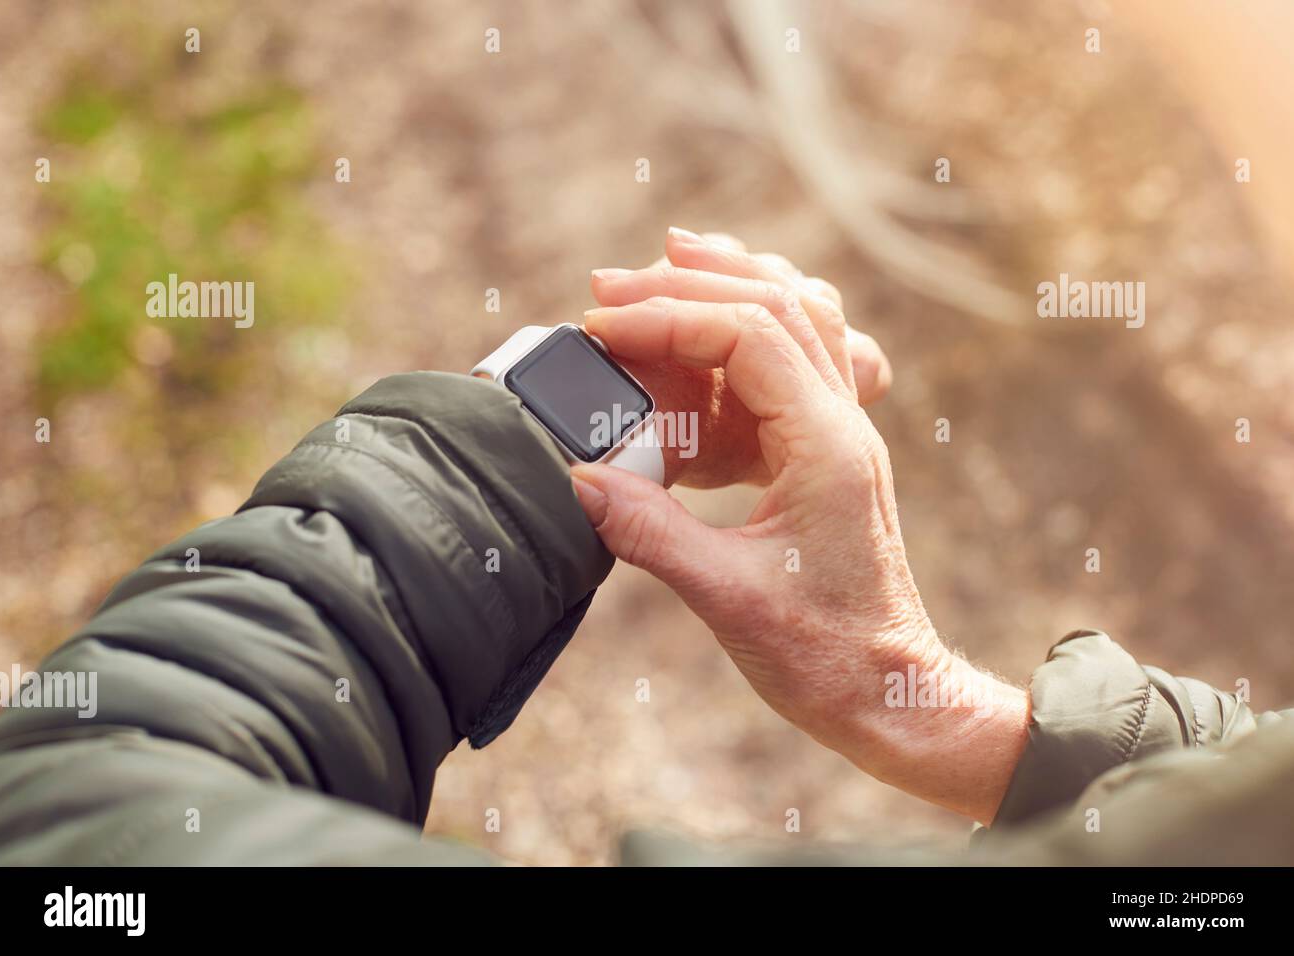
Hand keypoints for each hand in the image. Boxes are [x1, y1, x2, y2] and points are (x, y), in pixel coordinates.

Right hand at [571, 266, 1027, 823]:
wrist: (888, 695)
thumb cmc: (825, 657)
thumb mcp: (726, 597)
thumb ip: (650, 531)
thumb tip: (579, 477)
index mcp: (827, 446)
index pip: (749, 334)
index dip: (669, 318)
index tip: (603, 331)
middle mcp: (842, 425)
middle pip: (776, 302)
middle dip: (688, 284)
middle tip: (610, 287)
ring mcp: (838, 437)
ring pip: (796, 320)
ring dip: (726, 290)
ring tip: (662, 272)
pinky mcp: (823, 458)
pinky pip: (791, 367)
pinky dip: (740, 341)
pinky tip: (698, 355)